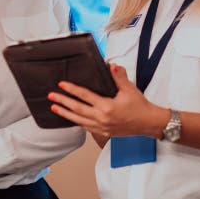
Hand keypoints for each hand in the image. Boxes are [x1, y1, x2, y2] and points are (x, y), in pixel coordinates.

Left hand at [48, 65, 169, 138]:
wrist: (148, 123)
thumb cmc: (140, 107)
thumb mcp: (130, 89)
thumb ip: (119, 77)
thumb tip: (112, 66)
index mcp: (107, 107)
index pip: (85, 96)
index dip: (72, 90)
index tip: (62, 85)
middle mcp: (102, 119)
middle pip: (77, 109)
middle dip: (62, 102)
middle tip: (52, 97)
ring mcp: (101, 127)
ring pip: (78, 120)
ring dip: (65, 114)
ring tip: (55, 108)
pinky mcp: (103, 133)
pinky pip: (86, 127)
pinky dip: (76, 122)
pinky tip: (71, 118)